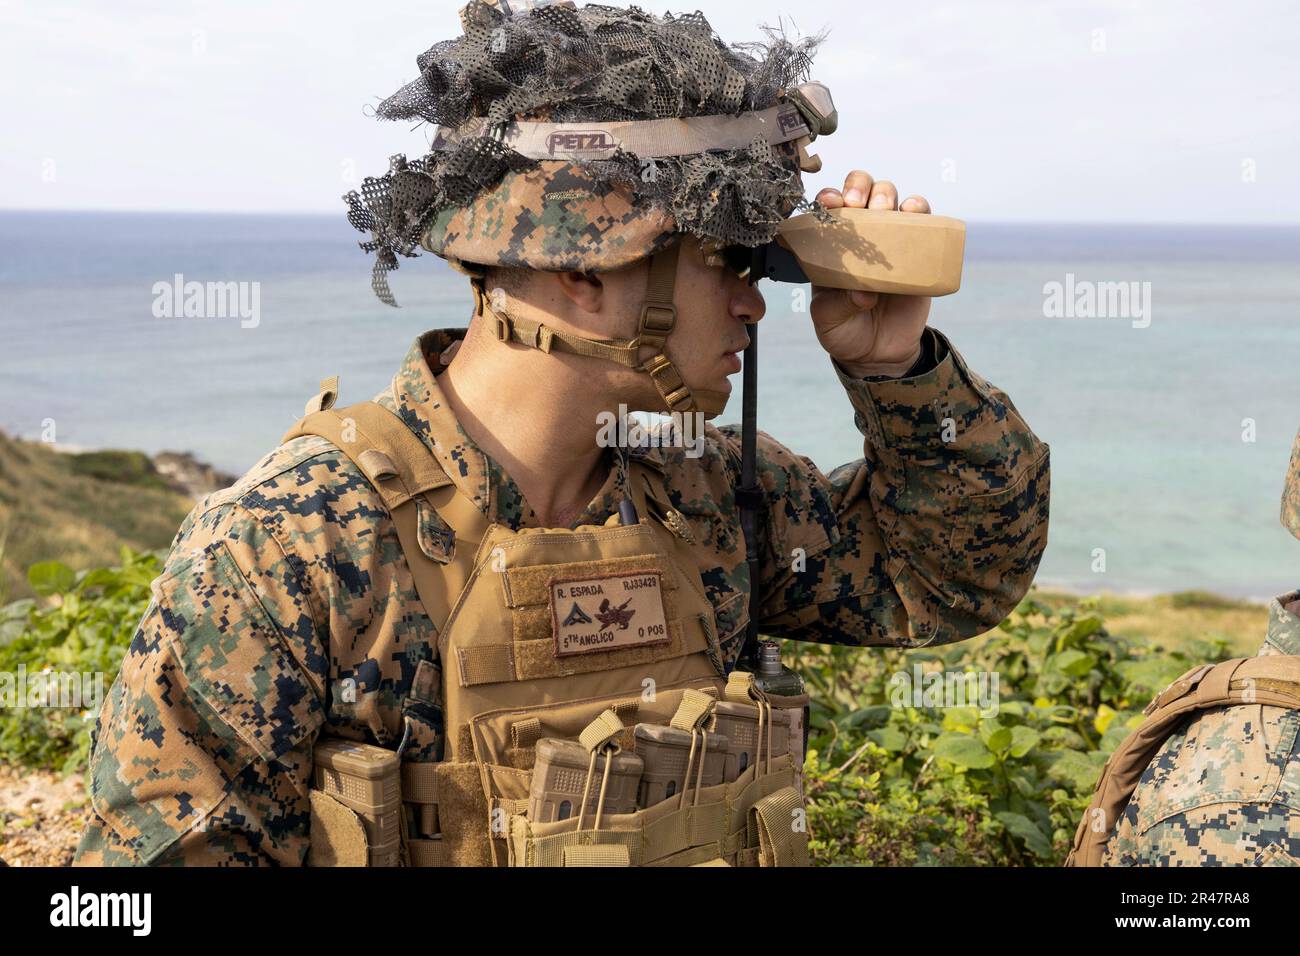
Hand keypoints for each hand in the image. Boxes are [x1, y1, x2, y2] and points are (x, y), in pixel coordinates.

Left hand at [809, 171, 932, 377]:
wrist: (879, 353)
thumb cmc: (845, 331)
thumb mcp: (829, 320)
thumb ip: (838, 305)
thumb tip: (863, 293)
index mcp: (829, 246)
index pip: (826, 209)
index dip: (828, 197)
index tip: (829, 203)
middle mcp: (859, 235)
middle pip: (860, 190)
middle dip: (858, 187)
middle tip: (857, 204)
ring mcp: (889, 239)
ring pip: (890, 196)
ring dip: (886, 194)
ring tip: (884, 209)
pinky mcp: (918, 250)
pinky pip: (923, 220)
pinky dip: (920, 208)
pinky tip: (914, 211)